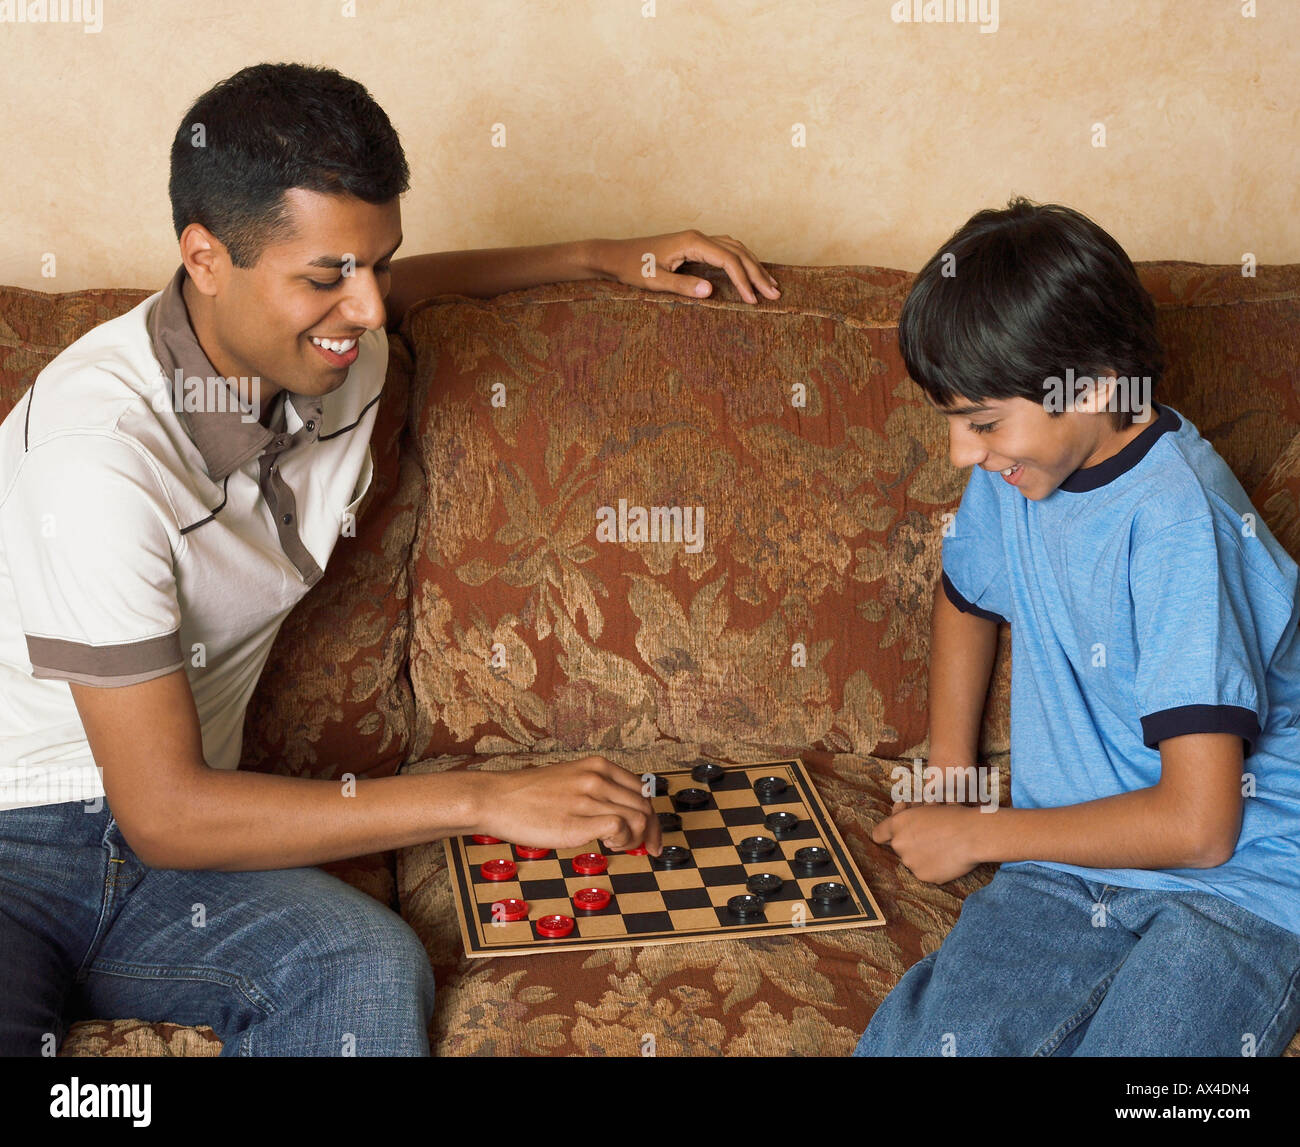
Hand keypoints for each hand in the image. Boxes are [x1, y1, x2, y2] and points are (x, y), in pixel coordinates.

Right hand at [473, 755, 662, 854]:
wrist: (497, 799)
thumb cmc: (529, 795)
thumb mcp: (570, 779)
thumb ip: (597, 790)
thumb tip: (622, 814)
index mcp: (598, 766)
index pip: (644, 790)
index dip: (653, 816)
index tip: (653, 835)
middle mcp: (598, 778)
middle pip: (646, 806)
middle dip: (651, 832)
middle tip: (645, 849)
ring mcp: (589, 798)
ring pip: (638, 818)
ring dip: (635, 839)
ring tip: (616, 845)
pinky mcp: (579, 821)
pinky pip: (621, 828)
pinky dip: (623, 841)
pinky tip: (608, 845)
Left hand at [595, 230, 779, 303]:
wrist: (616, 255)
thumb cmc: (632, 267)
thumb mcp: (654, 281)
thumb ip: (682, 286)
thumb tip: (710, 292)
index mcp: (692, 242)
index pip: (728, 260)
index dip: (743, 280)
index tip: (752, 300)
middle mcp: (698, 236)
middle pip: (738, 252)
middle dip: (757, 273)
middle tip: (774, 294)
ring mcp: (697, 239)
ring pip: (735, 249)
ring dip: (753, 266)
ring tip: (769, 285)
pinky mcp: (695, 246)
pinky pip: (726, 250)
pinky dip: (741, 261)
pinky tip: (749, 273)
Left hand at [871, 800, 982, 884]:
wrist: (973, 835)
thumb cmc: (954, 815)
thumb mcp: (928, 806)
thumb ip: (911, 812)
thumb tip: (904, 808)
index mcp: (898, 824)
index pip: (878, 834)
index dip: (887, 834)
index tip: (896, 833)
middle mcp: (900, 844)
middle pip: (899, 847)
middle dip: (912, 842)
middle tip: (931, 836)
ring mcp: (911, 863)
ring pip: (913, 860)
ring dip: (923, 855)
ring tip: (944, 846)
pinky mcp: (924, 877)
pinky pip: (926, 872)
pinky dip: (935, 867)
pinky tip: (948, 858)